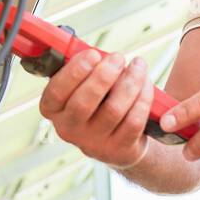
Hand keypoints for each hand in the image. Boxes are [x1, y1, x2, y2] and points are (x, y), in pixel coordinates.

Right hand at [39, 49, 153, 168]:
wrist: (120, 140)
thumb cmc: (98, 102)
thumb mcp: (82, 85)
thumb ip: (82, 68)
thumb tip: (91, 50)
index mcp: (54, 109)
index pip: (56, 92)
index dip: (74, 72)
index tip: (92, 54)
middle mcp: (69, 129)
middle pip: (84, 103)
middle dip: (104, 76)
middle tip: (118, 58)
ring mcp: (94, 143)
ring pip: (113, 110)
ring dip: (129, 82)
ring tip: (138, 65)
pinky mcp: (119, 150)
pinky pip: (134, 121)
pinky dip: (143, 98)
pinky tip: (145, 83)